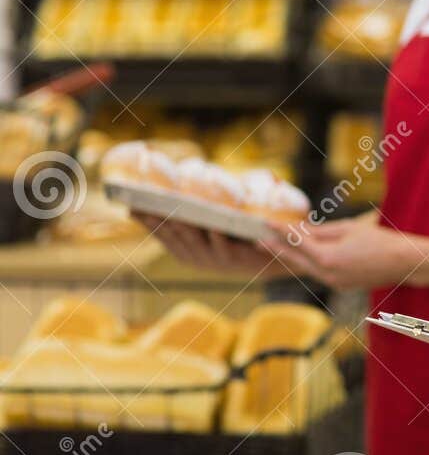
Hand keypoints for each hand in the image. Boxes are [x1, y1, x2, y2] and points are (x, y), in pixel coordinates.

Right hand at [134, 213, 295, 277]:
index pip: (161, 235)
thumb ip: (191, 216)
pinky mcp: (235, 260)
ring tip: (173, 212)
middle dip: (158, 222)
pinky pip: (223, 248)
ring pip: (194, 243)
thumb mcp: (210, 226)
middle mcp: (196, 257)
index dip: (146, 222)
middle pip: (173, 238)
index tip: (131, 206)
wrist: (272, 256)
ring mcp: (214, 260)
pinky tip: (213, 227)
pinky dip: (217, 237)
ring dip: (183, 228)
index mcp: (186, 250)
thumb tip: (168, 194)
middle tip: (144, 205)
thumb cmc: (239, 235)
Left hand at [259, 218, 416, 290]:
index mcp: (327, 257)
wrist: (404, 263)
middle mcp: (326, 274)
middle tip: (258, 240)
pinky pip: (318, 272)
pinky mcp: (340, 285)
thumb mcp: (349, 229)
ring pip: (305, 268)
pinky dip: (308, 264)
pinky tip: (302, 257)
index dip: (280, 231)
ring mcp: (333, 282)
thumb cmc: (380, 240)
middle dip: (276, 249)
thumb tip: (302, 231)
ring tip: (275, 247)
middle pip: (294, 260)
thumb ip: (322, 231)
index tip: (266, 223)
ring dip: (290, 258)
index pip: (297, 242)